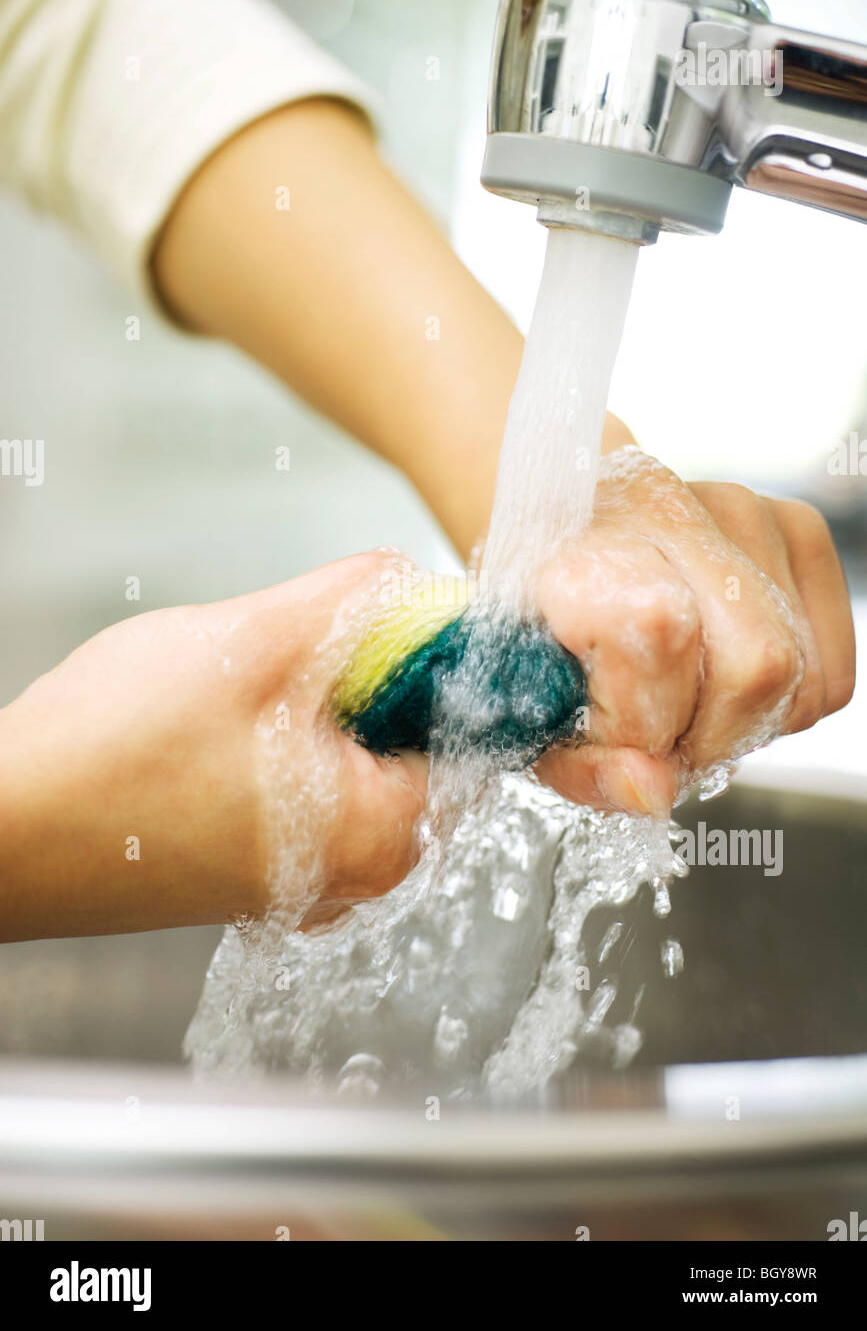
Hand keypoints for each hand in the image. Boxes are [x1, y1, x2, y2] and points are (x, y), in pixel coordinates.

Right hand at [0, 554, 425, 940]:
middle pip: (407, 749)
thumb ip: (358, 600)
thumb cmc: (116, 752)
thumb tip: (413, 583)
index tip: (388, 618)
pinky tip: (217, 730)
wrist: (3, 829)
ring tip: (241, 691)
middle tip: (293, 652)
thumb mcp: (257, 641)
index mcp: (382, 834)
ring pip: (348, 766)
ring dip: (313, 712)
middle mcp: (354, 878)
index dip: (433, 657)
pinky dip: (280, 749)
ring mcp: (301, 884)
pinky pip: (302, 794)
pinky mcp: (251, 877)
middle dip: (363, 683)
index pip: (467, 729)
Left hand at [535, 448, 854, 814]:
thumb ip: (581, 766)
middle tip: (659, 741)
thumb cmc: (531, 627)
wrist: (546, 541)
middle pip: (758, 662)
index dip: (645, 721)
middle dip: (712, 738)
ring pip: (802, 672)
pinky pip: (833, 669)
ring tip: (683, 706)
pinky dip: (787, 705)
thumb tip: (652, 793)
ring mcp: (740, 510)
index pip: (662, 635)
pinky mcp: (794, 527)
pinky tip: (723, 684)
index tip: (610, 736)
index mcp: (583, 545)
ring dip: (747, 725)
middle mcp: (669, 508)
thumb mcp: (526, 711)